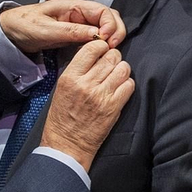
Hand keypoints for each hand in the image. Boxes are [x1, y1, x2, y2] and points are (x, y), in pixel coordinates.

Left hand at [0, 0, 124, 53]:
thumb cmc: (26, 25)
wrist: (11, 31)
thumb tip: (96, 35)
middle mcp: (80, 12)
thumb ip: (71, 32)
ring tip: (108, 52)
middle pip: (109, 17)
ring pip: (105, 26)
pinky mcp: (77, 33)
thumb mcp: (47, 30)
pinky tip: (100, 53)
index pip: (103, 11)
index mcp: (74, 6)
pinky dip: (103, 43)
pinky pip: (96, 35)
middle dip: (116, 31)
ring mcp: (80, 22)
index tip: (107, 41)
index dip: (110, 25)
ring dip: (112, 37)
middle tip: (112, 48)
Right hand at [39, 40, 135, 171]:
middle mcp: (86, 84)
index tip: (102, 51)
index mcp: (70, 77)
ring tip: (116, 77)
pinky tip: (120, 90)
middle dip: (113, 58)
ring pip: (123, 69)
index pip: (92, 48)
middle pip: (111, 57)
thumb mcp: (62, 88)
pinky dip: (127, 85)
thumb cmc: (62, 118)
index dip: (101, 46)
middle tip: (110, 65)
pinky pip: (129, 85)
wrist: (67, 145)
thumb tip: (95, 54)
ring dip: (121, 70)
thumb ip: (78, 70)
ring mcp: (101, 96)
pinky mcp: (113, 107)